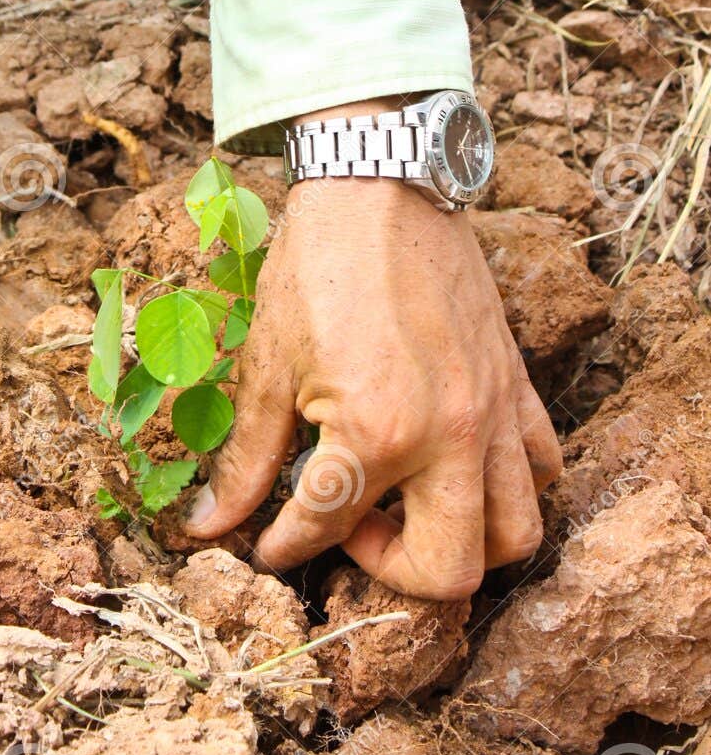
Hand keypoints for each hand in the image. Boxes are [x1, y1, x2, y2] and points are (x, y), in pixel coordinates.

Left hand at [185, 111, 561, 597]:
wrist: (378, 183)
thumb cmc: (316, 264)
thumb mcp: (267, 361)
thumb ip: (247, 456)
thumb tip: (212, 523)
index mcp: (376, 432)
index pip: (326, 530)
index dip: (282, 547)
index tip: (266, 546)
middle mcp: (449, 436)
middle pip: (450, 569)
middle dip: (391, 571)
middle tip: (350, 529)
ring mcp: (492, 413)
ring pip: (515, 534)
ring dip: (464, 542)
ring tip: (408, 507)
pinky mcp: (514, 384)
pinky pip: (542, 465)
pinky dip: (511, 485)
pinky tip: (459, 466)